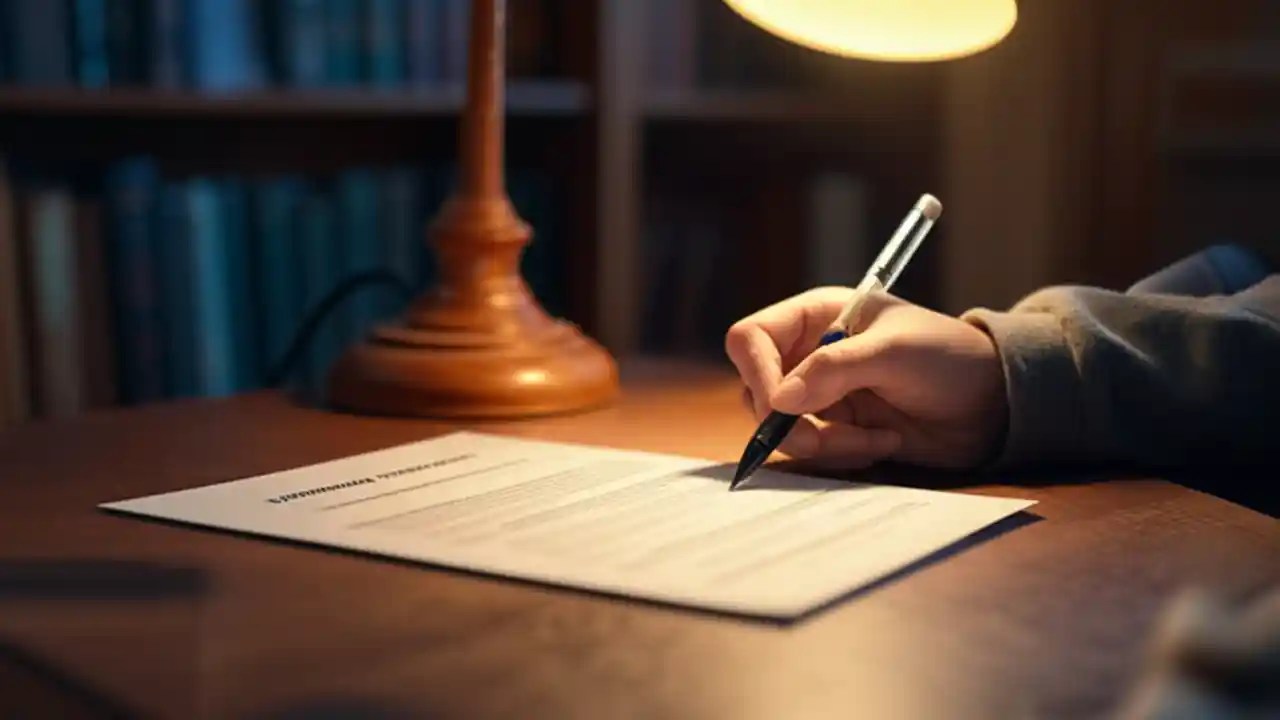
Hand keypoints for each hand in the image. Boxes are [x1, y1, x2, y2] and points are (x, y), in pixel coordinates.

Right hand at [725, 287, 1008, 468]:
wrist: (993, 404)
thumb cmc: (950, 357)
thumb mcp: (895, 352)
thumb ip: (834, 369)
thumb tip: (779, 401)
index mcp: (816, 316)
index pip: (752, 338)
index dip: (757, 373)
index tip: (781, 408)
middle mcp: (808, 354)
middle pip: (757, 391)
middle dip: (789, 423)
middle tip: (824, 439)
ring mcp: (820, 395)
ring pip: (782, 429)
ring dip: (824, 443)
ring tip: (877, 437)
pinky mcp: (836, 429)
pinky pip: (813, 451)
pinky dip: (844, 454)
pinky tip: (885, 441)